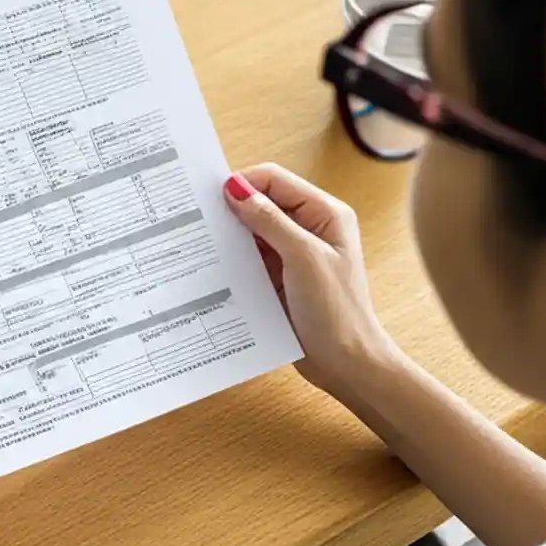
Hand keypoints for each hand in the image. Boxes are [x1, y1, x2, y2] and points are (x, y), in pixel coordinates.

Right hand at [224, 164, 398, 398]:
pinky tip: (214, 266)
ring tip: (201, 242)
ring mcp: (292, 255)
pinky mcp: (279, 278)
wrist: (346, 364)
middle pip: (261, 203)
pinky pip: (250, 259)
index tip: (210, 196)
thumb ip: (270, 221)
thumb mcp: (303, 258)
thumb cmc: (337, 312)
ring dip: (230, 236)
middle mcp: (309, 229)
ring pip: (252, 232)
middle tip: (198, 218)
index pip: (275, 181)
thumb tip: (236, 188)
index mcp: (324, 214)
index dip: (244, 183)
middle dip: (232, 209)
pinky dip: (233, 259)